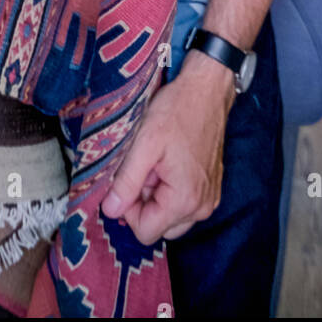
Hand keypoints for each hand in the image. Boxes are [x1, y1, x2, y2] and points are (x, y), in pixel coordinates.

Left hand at [100, 51, 235, 243]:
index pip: (145, 232)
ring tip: (156, 163)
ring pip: (171, 216)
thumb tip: (110, 210)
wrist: (206, 90)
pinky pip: (184, 203)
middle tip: (144, 168)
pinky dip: (171, 189)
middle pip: (159, 227)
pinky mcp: (211, 188)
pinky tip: (169, 162)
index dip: (129, 210)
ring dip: (157, 197)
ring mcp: (209, 198)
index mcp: (185, 200)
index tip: (129, 179)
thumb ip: (126, 182)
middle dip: (144, 203)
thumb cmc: (177, 111)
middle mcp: (202, 207)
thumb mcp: (144, 144)